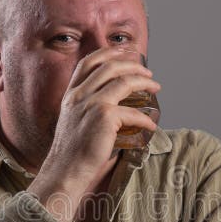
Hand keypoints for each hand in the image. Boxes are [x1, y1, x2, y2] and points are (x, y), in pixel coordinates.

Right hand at [28, 47, 159, 221]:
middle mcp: (79, 95)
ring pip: (124, 82)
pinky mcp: (104, 117)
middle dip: (133, 65)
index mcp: (71, 94)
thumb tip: (109, 107)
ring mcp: (91, 104)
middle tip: (148, 73)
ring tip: (155, 87)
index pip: (88, 62)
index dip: (108, 52)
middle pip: (110, 66)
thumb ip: (85, 109)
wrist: (65, 169)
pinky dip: (145, 119)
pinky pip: (132, 112)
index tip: (125, 52)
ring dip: (144, 82)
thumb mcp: (72, 122)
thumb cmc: (71, 152)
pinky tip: (151, 125)